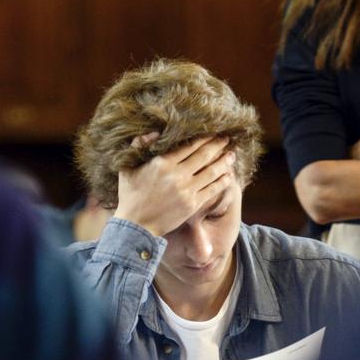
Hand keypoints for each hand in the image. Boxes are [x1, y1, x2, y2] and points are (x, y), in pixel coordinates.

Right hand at [114, 135, 235, 237]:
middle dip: (217, 145)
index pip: (189, 146)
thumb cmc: (130, 196)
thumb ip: (138, 146)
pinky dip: (222, 181)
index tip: (212, 133)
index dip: (203, 138)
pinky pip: (212, 190)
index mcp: (162, 163)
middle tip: (226, 139)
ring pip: (211, 172)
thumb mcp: (127, 168)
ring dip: (224, 162)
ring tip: (231, 155)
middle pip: (203, 155)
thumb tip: (155, 132)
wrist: (136, 226)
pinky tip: (228, 176)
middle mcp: (177, 175)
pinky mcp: (192, 204)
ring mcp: (186, 190)